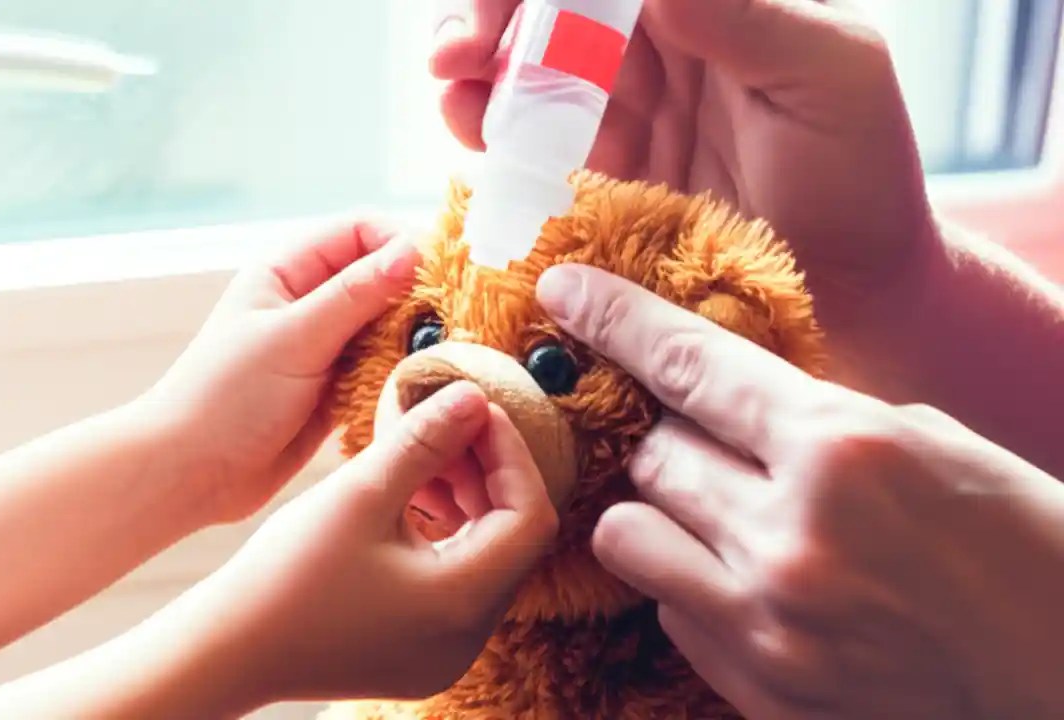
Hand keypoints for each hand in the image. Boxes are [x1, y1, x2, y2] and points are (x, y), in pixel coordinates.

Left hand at [141, 218, 420, 523]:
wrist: (191, 474)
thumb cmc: (226, 397)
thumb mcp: (293, 338)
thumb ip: (354, 296)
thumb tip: (411, 252)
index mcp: (288, 271)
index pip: (361, 232)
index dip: (403, 244)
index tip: (442, 274)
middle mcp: (309, 302)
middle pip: (381, 278)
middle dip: (418, 295)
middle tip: (457, 321)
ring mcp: (323, 346)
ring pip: (388, 326)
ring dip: (415, 339)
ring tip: (446, 357)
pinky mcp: (335, 389)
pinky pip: (381, 369)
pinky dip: (402, 374)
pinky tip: (424, 387)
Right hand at [213, 381, 559, 706]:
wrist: (228, 648)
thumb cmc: (287, 574)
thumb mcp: (360, 494)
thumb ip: (425, 442)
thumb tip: (475, 396)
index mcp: (463, 602)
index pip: (530, 516)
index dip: (512, 455)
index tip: (478, 412)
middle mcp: (467, 638)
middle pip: (512, 540)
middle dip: (487, 475)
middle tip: (450, 428)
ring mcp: (445, 652)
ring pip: (484, 560)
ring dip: (465, 503)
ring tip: (423, 460)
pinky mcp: (420, 653)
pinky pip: (456, 585)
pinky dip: (445, 537)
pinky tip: (406, 502)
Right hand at [432, 0, 939, 341]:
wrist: (854, 295)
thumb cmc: (863, 178)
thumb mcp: (829, 78)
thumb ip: (748, 19)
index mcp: (714, 5)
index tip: (511, 10)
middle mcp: (661, 44)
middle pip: (554, 7)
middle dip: (491, 16)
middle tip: (457, 55)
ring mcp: (626, 108)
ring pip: (526, 62)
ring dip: (475, 67)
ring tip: (451, 89)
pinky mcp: (601, 172)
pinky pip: (528, 136)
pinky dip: (487, 127)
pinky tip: (469, 128)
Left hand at [536, 264, 1063, 719]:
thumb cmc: (1014, 539)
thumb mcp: (918, 442)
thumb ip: (806, 419)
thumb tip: (713, 399)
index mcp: (842, 448)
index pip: (689, 363)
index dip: (614, 318)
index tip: (563, 292)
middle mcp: (791, 535)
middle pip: (653, 455)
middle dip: (671, 441)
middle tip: (714, 447)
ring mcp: (769, 623)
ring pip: (629, 535)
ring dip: (660, 514)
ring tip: (719, 518)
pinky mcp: (762, 688)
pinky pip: (669, 611)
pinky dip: (692, 587)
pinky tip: (753, 587)